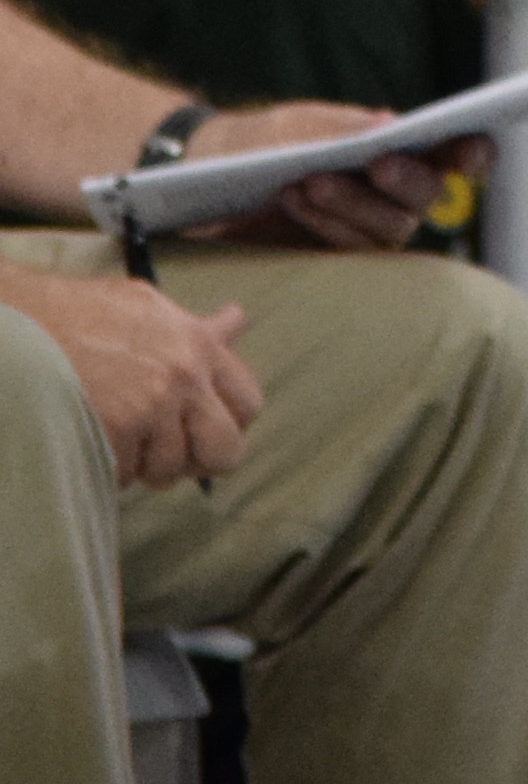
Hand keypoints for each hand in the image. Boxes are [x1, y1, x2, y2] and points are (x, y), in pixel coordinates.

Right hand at [4, 266, 259, 484]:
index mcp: (197, 343)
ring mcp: (151, 408)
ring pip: (169, 469)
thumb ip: (194, 327)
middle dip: (199, 461)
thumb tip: (237, 320)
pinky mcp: (116, 434)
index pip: (248, 402)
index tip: (204, 428)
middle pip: (225, 450)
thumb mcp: (144, 306)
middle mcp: (183, 377)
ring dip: (145, 465)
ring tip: (119, 436)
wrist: (20, 325)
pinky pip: (127, 476)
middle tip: (170, 452)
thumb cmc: (78, 314)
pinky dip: (111, 468)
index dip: (230, 423)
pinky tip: (95, 439)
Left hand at [190, 97, 462, 249]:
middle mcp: (394, 194)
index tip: (471, 151)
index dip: (475, 153)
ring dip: (352, 203)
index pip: (454, 154)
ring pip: (388, 227)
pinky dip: (324, 221)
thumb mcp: (292, 126)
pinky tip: (294, 196)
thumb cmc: (259, 141)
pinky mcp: (334, 258)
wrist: (204, 181)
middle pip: (427, 196)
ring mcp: (367, 229)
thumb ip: (336, 130)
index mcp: (399, 149)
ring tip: (307, 180)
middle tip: (376, 162)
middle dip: (407, 179)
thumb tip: (389, 126)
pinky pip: (348, 249)